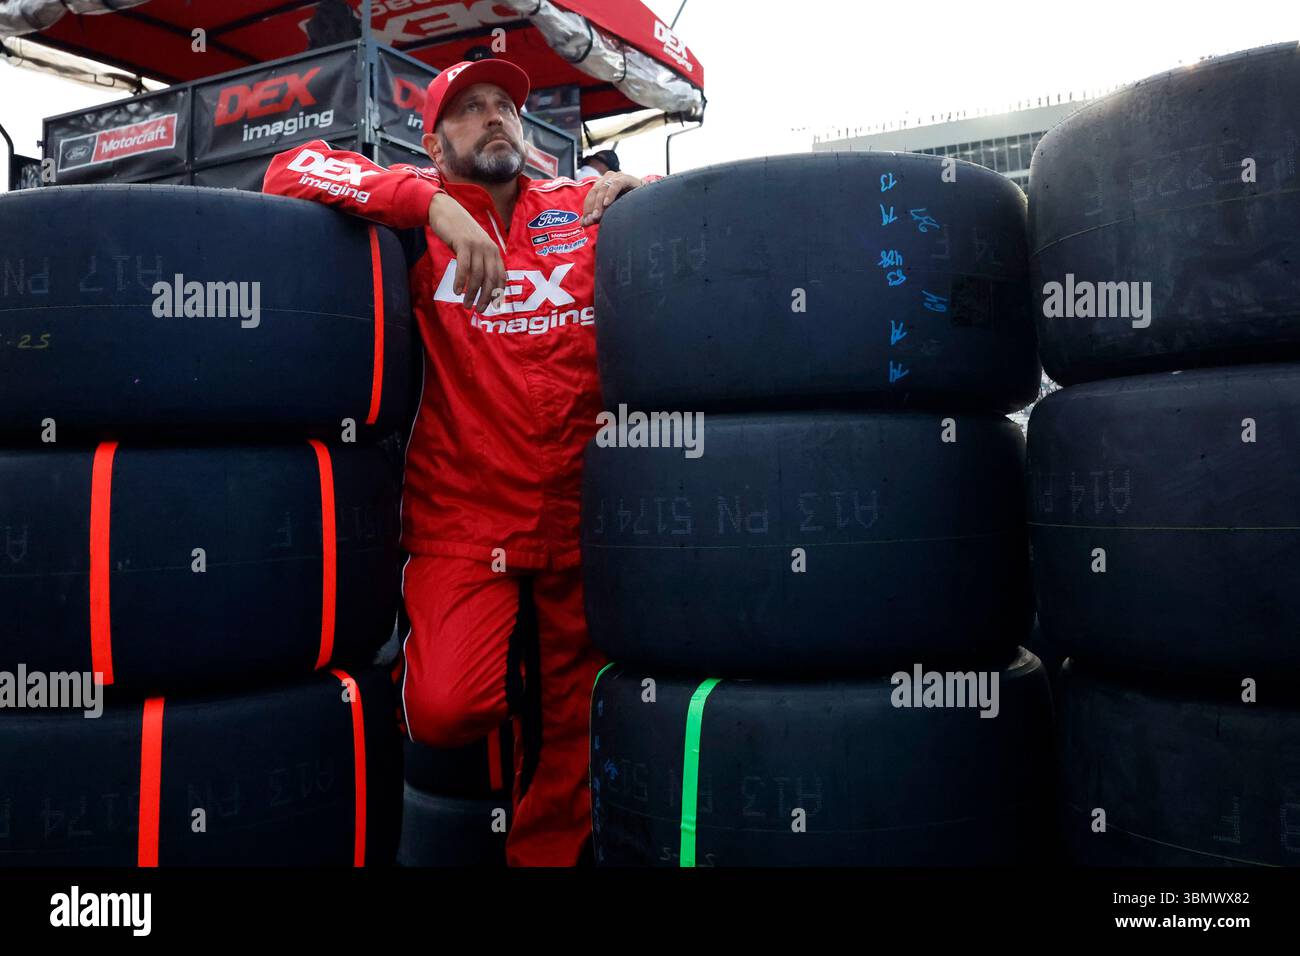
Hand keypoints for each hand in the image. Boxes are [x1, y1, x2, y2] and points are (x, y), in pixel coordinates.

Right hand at [428, 192, 506, 314]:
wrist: (445, 211)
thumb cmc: (459, 232)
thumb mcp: (475, 247)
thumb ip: (480, 262)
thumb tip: (481, 285)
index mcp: (494, 251)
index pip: (501, 276)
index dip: (498, 293)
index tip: (493, 306)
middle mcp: (489, 248)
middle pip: (491, 278)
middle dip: (486, 297)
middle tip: (479, 310)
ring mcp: (477, 245)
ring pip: (478, 275)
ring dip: (472, 293)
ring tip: (466, 304)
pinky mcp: (463, 243)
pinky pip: (464, 266)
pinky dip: (461, 281)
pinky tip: (457, 291)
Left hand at [581, 172, 643, 225]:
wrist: (648, 200)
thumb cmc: (628, 206)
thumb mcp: (610, 212)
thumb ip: (596, 216)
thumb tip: (582, 223)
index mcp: (602, 184)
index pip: (591, 195)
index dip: (586, 208)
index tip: (585, 222)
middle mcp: (608, 178)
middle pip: (595, 192)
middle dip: (592, 207)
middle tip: (590, 220)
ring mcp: (617, 176)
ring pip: (603, 188)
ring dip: (599, 203)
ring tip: (597, 216)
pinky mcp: (626, 177)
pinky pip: (616, 185)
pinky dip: (610, 194)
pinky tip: (607, 204)